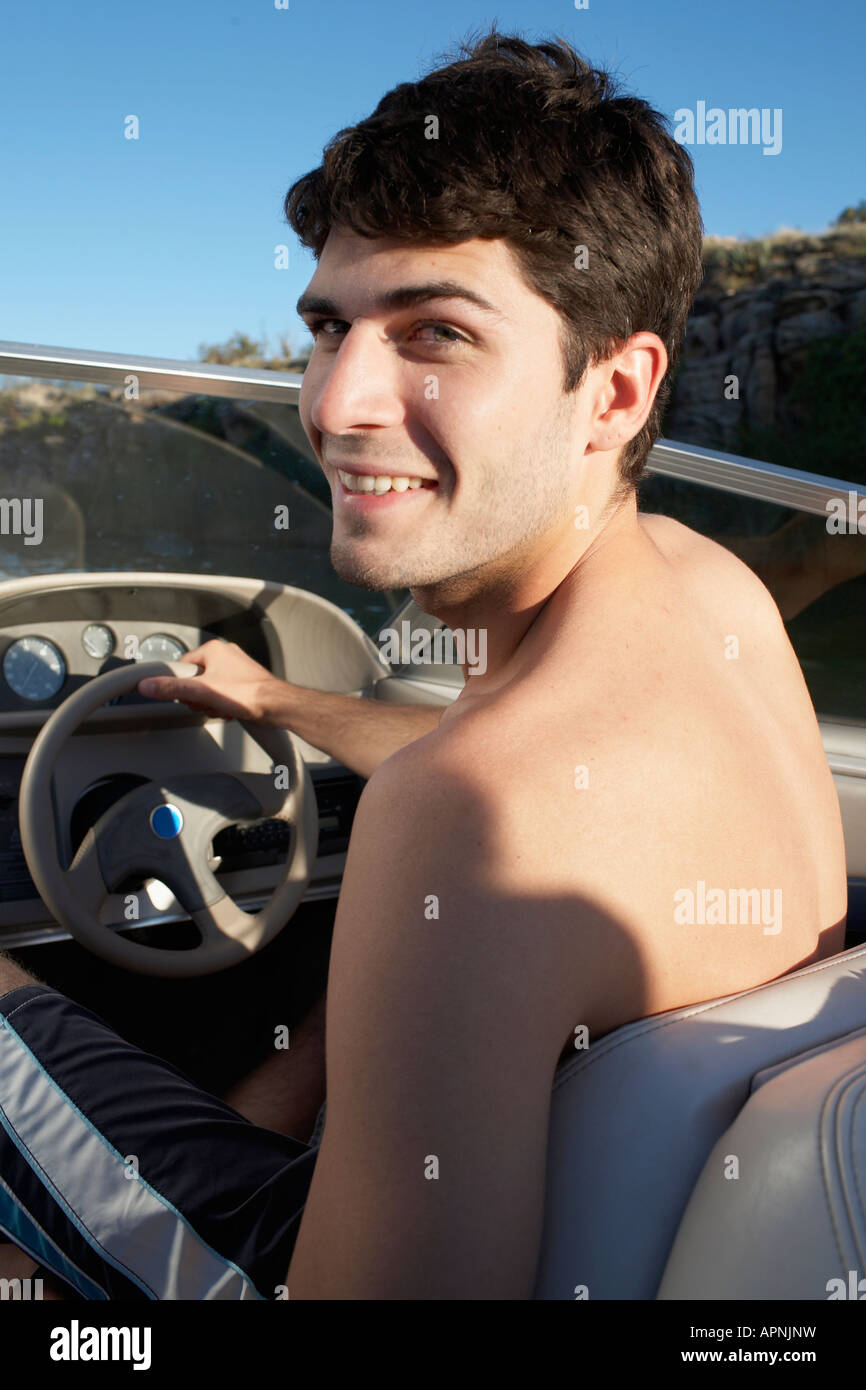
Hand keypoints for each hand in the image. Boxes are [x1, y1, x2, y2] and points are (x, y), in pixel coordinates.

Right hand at [136, 639, 277, 723]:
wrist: (277, 706)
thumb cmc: (248, 693)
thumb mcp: (202, 691)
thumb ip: (172, 688)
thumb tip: (147, 685)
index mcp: (213, 650)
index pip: (181, 666)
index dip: (181, 685)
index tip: (187, 696)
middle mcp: (225, 655)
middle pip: (195, 680)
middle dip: (199, 698)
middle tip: (208, 703)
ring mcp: (235, 669)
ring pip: (209, 690)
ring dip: (211, 704)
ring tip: (222, 708)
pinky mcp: (243, 683)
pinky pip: (223, 695)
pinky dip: (223, 705)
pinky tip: (230, 711)